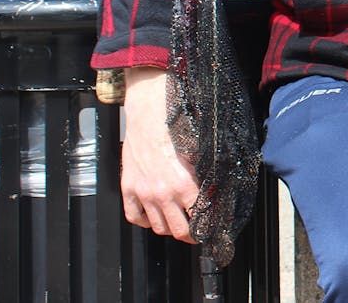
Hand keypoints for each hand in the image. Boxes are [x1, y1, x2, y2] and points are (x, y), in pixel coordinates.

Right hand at [120, 68, 200, 242]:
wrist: (150, 112)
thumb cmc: (179, 126)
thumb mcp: (202, 151)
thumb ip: (209, 175)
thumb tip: (219, 192)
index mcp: (185, 184)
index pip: (202, 218)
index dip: (210, 226)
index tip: (215, 227)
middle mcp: (163, 193)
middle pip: (179, 230)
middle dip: (192, 234)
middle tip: (198, 231)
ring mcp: (143, 192)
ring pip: (158, 227)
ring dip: (170, 228)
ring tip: (179, 223)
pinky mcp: (128, 187)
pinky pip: (134, 216)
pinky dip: (144, 221)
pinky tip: (153, 216)